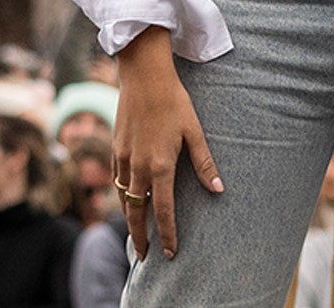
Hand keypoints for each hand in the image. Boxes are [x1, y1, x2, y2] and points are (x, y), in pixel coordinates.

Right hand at [115, 25, 221, 260]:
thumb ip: (204, 162)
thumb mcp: (194, 130)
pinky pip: (116, 181)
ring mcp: (123, 158)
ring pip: (124, 198)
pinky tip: (127, 200)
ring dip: (129, 219)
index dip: (168, 234)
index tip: (171, 253)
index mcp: (160, 165)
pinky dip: (121, 196)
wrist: (143, 75)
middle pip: (136, 212)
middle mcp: (138, 166)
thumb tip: (218, 189)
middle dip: (140, 237)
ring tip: (136, 234)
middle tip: (144, 257)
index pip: (162, 210)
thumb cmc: (173, 100)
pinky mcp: (115, 148)